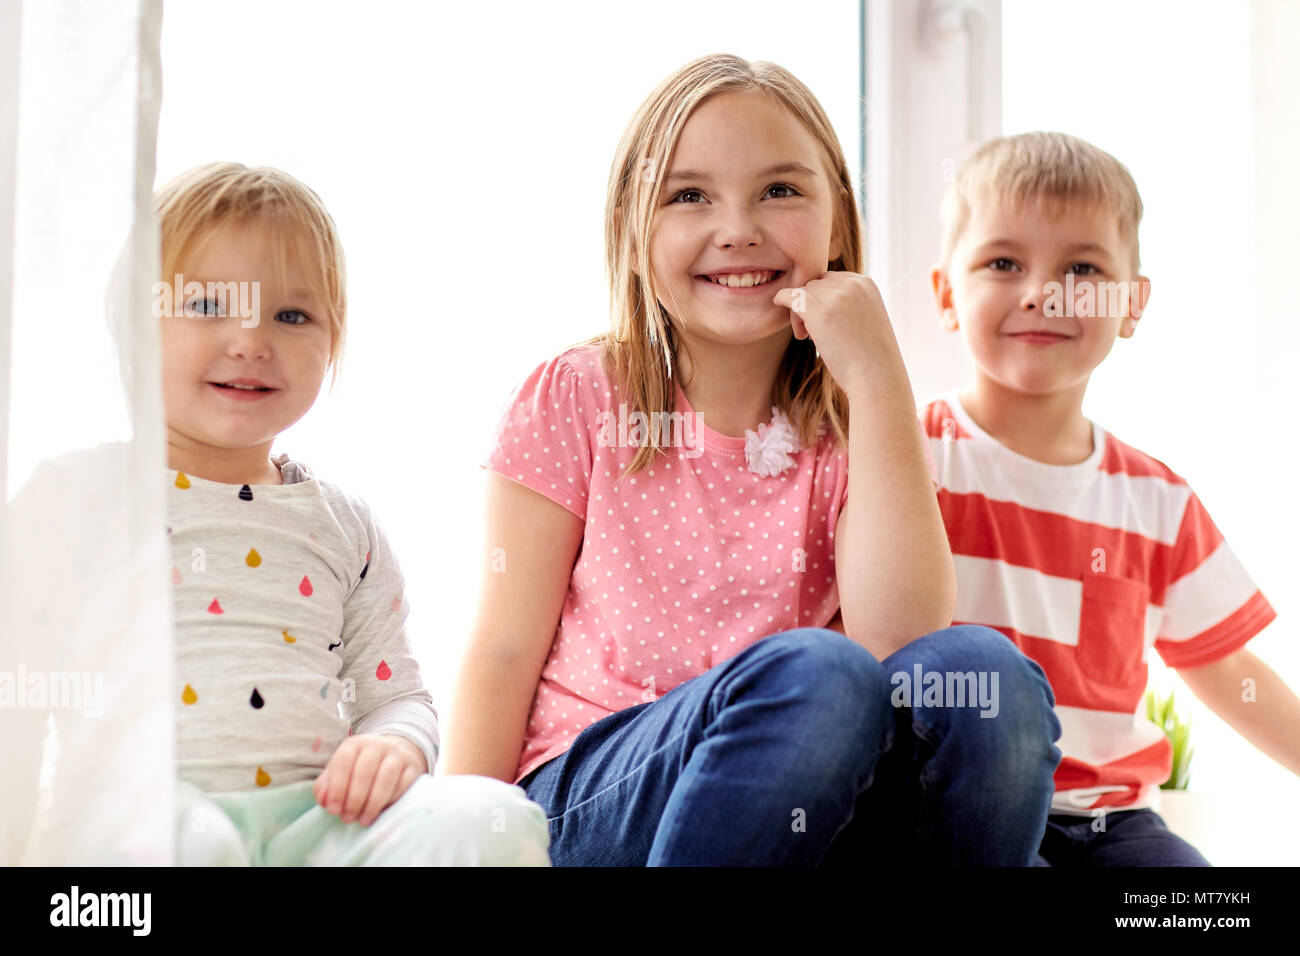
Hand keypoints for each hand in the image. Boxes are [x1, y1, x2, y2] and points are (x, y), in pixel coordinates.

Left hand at [313, 733, 426, 826]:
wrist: (394, 756)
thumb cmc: (359, 770)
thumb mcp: (341, 773)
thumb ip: (326, 786)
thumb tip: (323, 800)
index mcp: (354, 744)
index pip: (343, 762)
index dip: (337, 788)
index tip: (333, 810)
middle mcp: (377, 745)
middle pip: (364, 771)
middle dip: (354, 799)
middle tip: (348, 819)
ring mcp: (397, 754)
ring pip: (385, 778)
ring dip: (372, 803)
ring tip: (363, 820)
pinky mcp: (412, 767)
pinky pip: (403, 784)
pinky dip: (391, 801)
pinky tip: (381, 811)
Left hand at [772, 272, 903, 392]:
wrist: (876, 377)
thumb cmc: (871, 357)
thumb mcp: (866, 319)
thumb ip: (849, 304)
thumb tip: (820, 300)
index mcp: (866, 283)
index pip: (832, 280)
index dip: (824, 300)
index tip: (826, 324)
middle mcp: (852, 283)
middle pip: (816, 284)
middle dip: (812, 306)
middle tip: (814, 334)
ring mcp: (835, 295)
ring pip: (803, 292)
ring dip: (801, 313)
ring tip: (809, 337)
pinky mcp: (817, 310)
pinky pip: (789, 296)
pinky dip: (781, 300)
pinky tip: (778, 306)